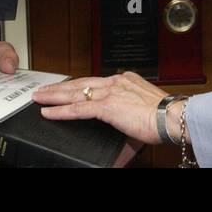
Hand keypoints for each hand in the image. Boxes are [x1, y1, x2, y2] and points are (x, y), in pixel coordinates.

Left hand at [33, 72, 183, 148]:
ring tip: (39, 98)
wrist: (172, 117)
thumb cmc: (165, 117)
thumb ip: (130, 116)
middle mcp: (116, 82)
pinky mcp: (107, 106)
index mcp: (126, 80)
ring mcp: (110, 92)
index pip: (94, 81)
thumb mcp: (144, 110)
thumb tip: (126, 131)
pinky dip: (61, 111)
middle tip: (43, 89)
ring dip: (54, 96)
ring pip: (75, 93)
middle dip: (59, 87)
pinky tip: (48, 112)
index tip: (65, 87)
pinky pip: (78, 109)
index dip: (77, 85)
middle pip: (80, 83)